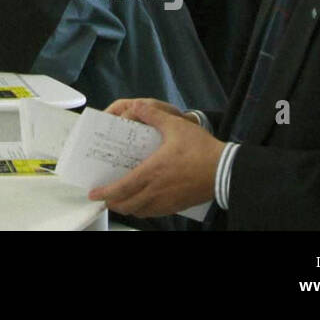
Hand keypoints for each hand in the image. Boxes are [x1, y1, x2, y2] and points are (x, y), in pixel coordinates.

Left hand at [88, 100, 222, 216]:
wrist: (225, 170)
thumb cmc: (201, 150)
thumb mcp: (175, 126)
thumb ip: (153, 115)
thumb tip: (137, 107)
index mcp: (152, 172)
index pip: (122, 188)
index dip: (106, 193)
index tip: (94, 192)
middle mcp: (157, 191)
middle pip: (128, 204)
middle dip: (113, 203)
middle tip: (104, 198)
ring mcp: (168, 201)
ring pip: (141, 211)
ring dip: (127, 207)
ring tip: (120, 201)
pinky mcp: (178, 205)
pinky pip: (155, 213)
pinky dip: (144, 210)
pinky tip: (143, 203)